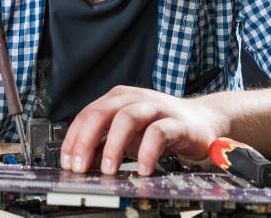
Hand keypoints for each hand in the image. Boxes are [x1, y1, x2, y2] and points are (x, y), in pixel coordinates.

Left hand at [59, 85, 227, 175]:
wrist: (202, 121)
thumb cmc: (162, 126)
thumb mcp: (127, 136)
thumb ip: (105, 146)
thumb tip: (81, 163)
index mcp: (118, 100)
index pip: (87, 115)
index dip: (73, 139)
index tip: (67, 162)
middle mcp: (134, 99)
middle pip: (101, 113)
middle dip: (86, 141)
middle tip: (80, 167)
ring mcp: (155, 108)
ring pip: (127, 118)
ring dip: (113, 145)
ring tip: (109, 170)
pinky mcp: (176, 122)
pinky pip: (159, 133)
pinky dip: (147, 152)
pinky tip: (142, 168)